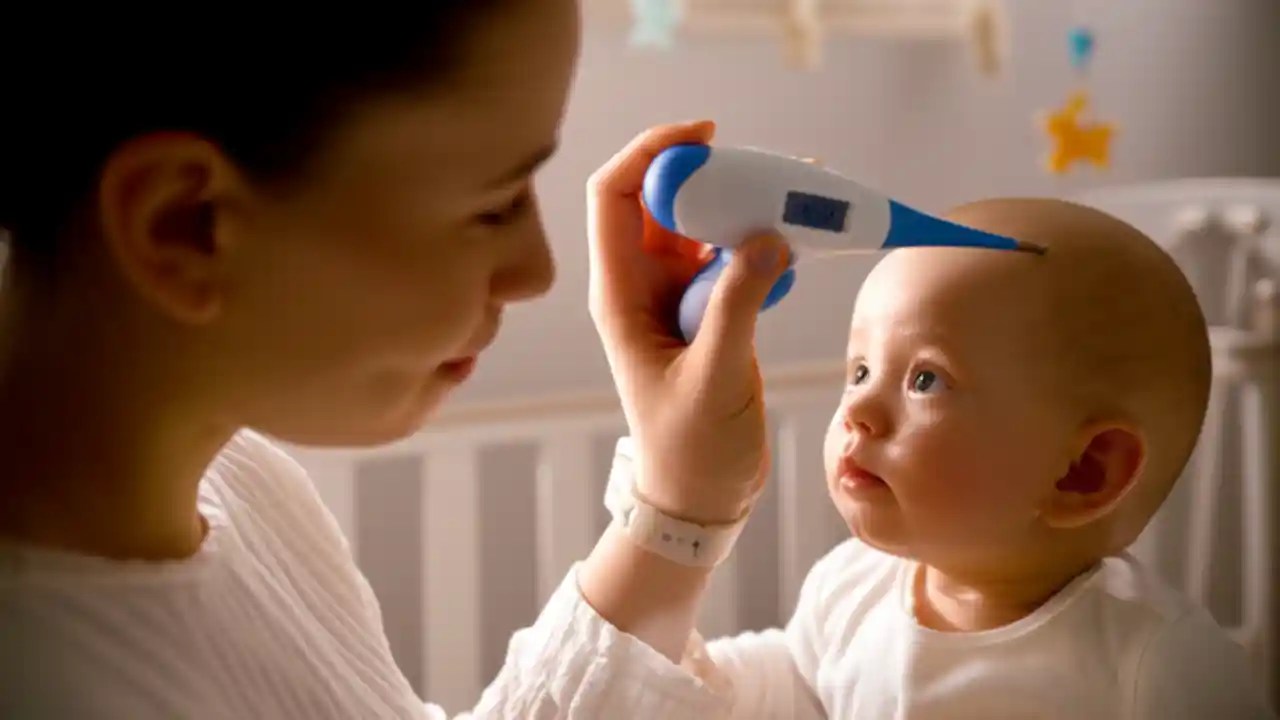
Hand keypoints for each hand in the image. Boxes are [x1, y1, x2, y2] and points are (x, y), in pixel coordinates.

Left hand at [586, 121, 791, 524]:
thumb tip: (768, 239)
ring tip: (794, 191)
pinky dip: (761, 237)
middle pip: (662, 197)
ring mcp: (676, 294)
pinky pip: (732, 253)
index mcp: (619, 295)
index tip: (705, 137)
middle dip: (708, 172)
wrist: (699, 496)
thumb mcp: (713, 378)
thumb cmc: (690, 449)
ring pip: (701, 222)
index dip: (651, 153)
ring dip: (741, 202)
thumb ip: (737, 307)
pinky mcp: (709, 308)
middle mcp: (641, 284)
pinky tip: (798, 233)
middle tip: (765, 168)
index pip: (614, 196)